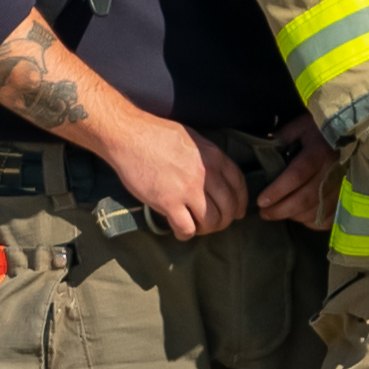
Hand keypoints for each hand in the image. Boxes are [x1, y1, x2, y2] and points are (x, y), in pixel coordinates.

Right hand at [103, 116, 247, 238]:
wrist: (128, 136)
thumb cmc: (156, 134)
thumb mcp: (193, 139)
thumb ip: (208, 158)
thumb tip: (216, 176)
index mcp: (213, 156)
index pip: (239, 185)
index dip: (241, 203)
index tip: (237, 212)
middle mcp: (206, 174)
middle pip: (229, 208)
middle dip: (225, 221)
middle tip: (214, 223)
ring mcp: (188, 190)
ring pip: (211, 222)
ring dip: (206, 229)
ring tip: (196, 226)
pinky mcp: (169, 203)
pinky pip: (187, 228)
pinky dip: (185, 234)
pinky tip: (179, 229)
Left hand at [249, 130, 338, 226]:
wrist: (354, 134)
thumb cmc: (323, 131)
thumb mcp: (302, 126)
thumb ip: (283, 136)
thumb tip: (263, 148)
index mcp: (320, 152)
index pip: (297, 175)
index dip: (278, 190)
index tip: (261, 201)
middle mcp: (333, 172)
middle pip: (305, 198)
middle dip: (281, 210)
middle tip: (264, 213)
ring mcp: (342, 187)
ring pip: (316, 211)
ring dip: (294, 216)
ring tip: (278, 213)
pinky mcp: (346, 198)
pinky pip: (328, 217)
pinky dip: (312, 221)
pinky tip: (300, 216)